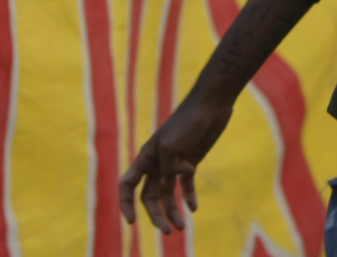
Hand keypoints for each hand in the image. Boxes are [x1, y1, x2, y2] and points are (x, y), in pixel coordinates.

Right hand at [119, 94, 233, 233]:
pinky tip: (194, 208)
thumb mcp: (171, 145)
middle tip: (170, 232)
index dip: (126, 203)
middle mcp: (157, 162)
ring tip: (183, 227)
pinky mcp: (191, 160)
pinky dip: (188, 197)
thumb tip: (173, 182)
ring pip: (167, 193)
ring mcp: (174, 162)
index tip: (132, 222)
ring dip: (173, 211)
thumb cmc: (188, 121)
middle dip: (156, 215)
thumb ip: (168, 168)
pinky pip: (186, 185)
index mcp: (146, 156)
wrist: (210, 104)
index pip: (128, 184)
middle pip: (149, 195)